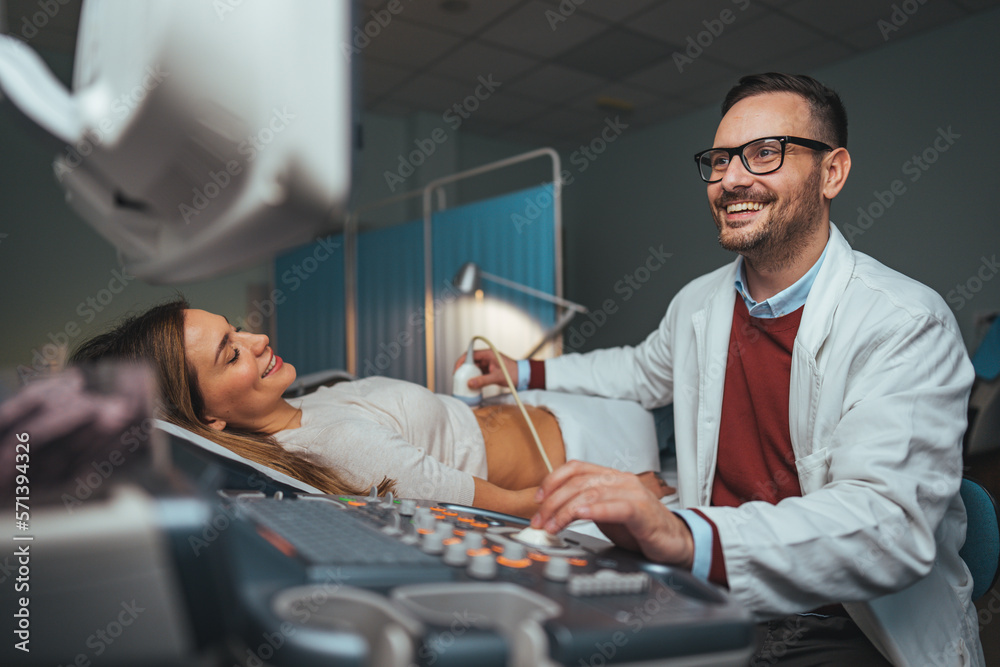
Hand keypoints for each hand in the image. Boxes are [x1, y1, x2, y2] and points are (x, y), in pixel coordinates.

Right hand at [452, 349, 519, 390]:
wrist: (523, 376)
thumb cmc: (514, 373)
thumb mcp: (497, 377)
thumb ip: (483, 380)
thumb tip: (470, 383)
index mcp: (488, 354)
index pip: (470, 355)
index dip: (461, 362)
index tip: (456, 370)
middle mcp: (486, 357)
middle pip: (470, 361)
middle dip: (463, 370)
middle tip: (458, 378)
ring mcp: (488, 363)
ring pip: (473, 368)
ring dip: (468, 374)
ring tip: (463, 382)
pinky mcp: (489, 370)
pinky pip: (478, 373)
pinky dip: (474, 378)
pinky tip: (471, 384)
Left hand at [531, 460, 693, 567]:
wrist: (674, 543)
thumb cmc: (640, 528)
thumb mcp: (605, 514)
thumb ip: (583, 507)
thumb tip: (552, 513)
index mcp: (610, 477)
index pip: (576, 468)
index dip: (552, 480)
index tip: (537, 499)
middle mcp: (621, 480)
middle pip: (578, 482)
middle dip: (552, 502)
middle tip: (540, 521)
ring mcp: (633, 494)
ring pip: (591, 494)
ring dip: (565, 511)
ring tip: (552, 525)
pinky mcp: (642, 512)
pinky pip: (616, 506)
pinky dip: (595, 509)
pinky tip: (580, 515)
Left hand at [636, 471, 675, 498]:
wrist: (628, 487)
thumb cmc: (637, 496)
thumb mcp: (651, 502)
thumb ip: (656, 499)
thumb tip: (656, 502)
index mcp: (660, 491)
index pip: (670, 490)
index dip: (672, 490)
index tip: (673, 490)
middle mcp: (657, 483)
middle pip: (663, 483)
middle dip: (662, 486)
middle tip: (660, 489)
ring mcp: (652, 477)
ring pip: (658, 478)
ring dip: (656, 481)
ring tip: (653, 484)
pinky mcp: (647, 473)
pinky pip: (652, 474)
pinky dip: (651, 477)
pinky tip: (648, 480)